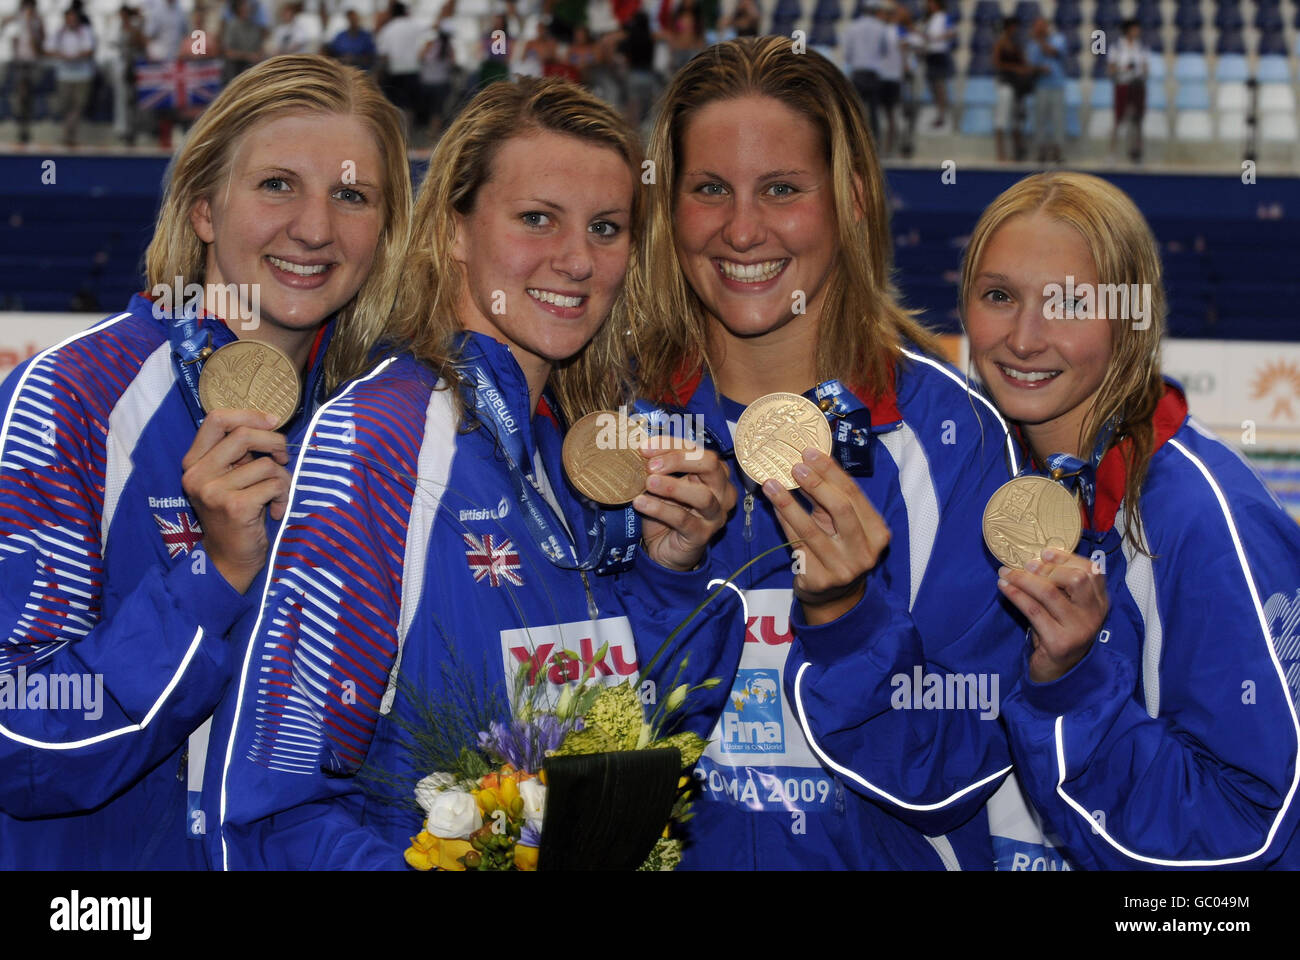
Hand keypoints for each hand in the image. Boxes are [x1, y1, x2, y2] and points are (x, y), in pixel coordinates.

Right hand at [181, 408, 291, 593]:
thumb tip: (270, 424)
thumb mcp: (229, 479)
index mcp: (193, 462)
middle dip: (275, 442)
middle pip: (244, 435)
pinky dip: (283, 496)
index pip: (217, 419)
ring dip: (282, 479)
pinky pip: (274, 485)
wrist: (230, 559)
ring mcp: (213, 491)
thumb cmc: (237, 515)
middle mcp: (197, 474)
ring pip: (265, 464)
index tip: (274, 421)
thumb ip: (239, 454)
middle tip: (284, 457)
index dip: (249, 415)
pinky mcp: (234, 506)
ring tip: (276, 496)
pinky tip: (274, 511)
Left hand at [633, 436, 735, 572]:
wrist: (665, 549)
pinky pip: (684, 520)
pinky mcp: (703, 535)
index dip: (670, 444)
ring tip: (648, 482)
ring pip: (702, 495)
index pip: (697, 449)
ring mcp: (715, 514)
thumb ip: (657, 467)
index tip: (644, 448)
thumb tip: (640, 448)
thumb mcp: (662, 484)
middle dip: (678, 460)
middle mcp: (722, 491)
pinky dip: (660, 509)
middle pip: (710, 465)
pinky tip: (641, 502)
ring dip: (672, 487)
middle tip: (650, 465)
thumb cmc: (667, 511)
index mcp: (714, 472)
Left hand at [761, 448, 890, 625]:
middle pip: (841, 509)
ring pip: (811, 529)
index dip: (831, 471)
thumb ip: (831, 500)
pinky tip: (773, 505)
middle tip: (795, 467)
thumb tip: (808, 462)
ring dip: (788, 502)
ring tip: (771, 483)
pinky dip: (784, 522)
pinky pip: (796, 544)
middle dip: (816, 484)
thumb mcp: (842, 525)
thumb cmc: (839, 550)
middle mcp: (864, 552)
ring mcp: (842, 569)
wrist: (835, 595)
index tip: (810, 453)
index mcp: (878, 533)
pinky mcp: (819, 579)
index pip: (855, 495)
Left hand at [997, 547, 1109, 682]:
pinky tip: (1004, 587)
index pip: (1092, 571)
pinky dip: (1016, 595)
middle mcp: (1094, 615)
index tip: (1044, 552)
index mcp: (1100, 602)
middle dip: (1048, 568)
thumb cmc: (1059, 631)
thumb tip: (1034, 558)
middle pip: (1077, 579)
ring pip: (1050, 593)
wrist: (1057, 671)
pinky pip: (1034, 610)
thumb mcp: (1067, 607)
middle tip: (1025, 564)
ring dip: (1024, 579)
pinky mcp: (1060, 642)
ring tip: (1006, 573)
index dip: (1067, 558)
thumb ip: (1061, 586)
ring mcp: (1079, 629)